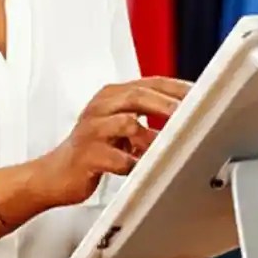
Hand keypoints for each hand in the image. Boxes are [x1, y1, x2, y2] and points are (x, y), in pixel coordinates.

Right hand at [29, 77, 191, 207]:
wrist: (54, 174)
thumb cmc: (92, 150)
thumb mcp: (117, 126)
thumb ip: (144, 116)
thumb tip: (187, 115)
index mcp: (110, 97)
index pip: (149, 83)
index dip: (177, 87)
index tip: (204, 94)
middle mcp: (100, 108)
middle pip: (137, 96)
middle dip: (168, 104)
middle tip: (195, 112)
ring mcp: (91, 131)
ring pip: (127, 124)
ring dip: (153, 137)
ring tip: (171, 147)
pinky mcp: (87, 155)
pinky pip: (117, 158)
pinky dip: (135, 164)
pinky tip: (145, 169)